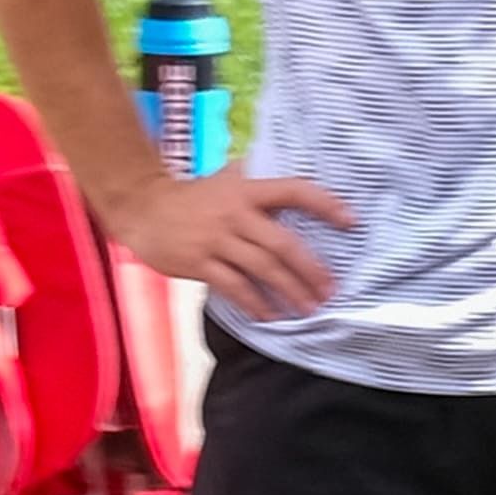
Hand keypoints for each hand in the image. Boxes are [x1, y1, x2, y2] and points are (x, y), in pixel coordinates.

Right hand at [111, 166, 355, 321]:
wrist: (144, 208)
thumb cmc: (191, 197)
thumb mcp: (227, 180)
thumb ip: (257, 185)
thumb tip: (292, 192)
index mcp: (248, 189)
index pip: (296, 191)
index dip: (326, 205)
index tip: (351, 223)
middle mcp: (236, 213)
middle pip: (282, 243)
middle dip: (310, 269)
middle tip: (330, 289)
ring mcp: (216, 240)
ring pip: (262, 268)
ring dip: (289, 290)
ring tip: (307, 308)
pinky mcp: (199, 263)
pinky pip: (233, 286)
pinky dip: (254, 302)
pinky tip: (269, 314)